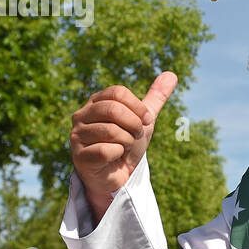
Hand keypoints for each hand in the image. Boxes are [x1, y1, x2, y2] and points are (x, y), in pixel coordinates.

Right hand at [70, 72, 177, 217]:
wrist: (121, 174)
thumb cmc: (128, 144)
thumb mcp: (144, 120)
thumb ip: (155, 98)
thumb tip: (171, 74)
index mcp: (95, 102)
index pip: (118, 92)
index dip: (138, 108)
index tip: (146, 121)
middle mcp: (81, 115)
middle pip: (113, 109)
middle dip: (134, 125)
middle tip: (136, 135)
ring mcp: (77, 135)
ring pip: (111, 131)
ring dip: (127, 142)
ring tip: (124, 148)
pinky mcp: (79, 156)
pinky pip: (106, 150)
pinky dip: (118, 155)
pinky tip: (114, 158)